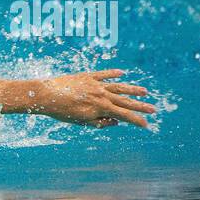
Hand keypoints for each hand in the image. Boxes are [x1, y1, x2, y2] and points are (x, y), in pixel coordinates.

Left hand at [29, 70, 155, 128]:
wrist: (46, 95)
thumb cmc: (62, 112)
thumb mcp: (81, 122)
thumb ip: (100, 122)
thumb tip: (116, 122)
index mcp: (101, 108)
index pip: (124, 115)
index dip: (136, 120)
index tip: (146, 125)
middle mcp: (102, 95)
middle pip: (125, 101)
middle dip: (140, 106)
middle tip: (154, 109)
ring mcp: (96, 84)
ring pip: (119, 86)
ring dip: (133, 89)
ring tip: (145, 92)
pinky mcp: (87, 76)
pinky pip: (104, 74)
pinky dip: (114, 74)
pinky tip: (122, 73)